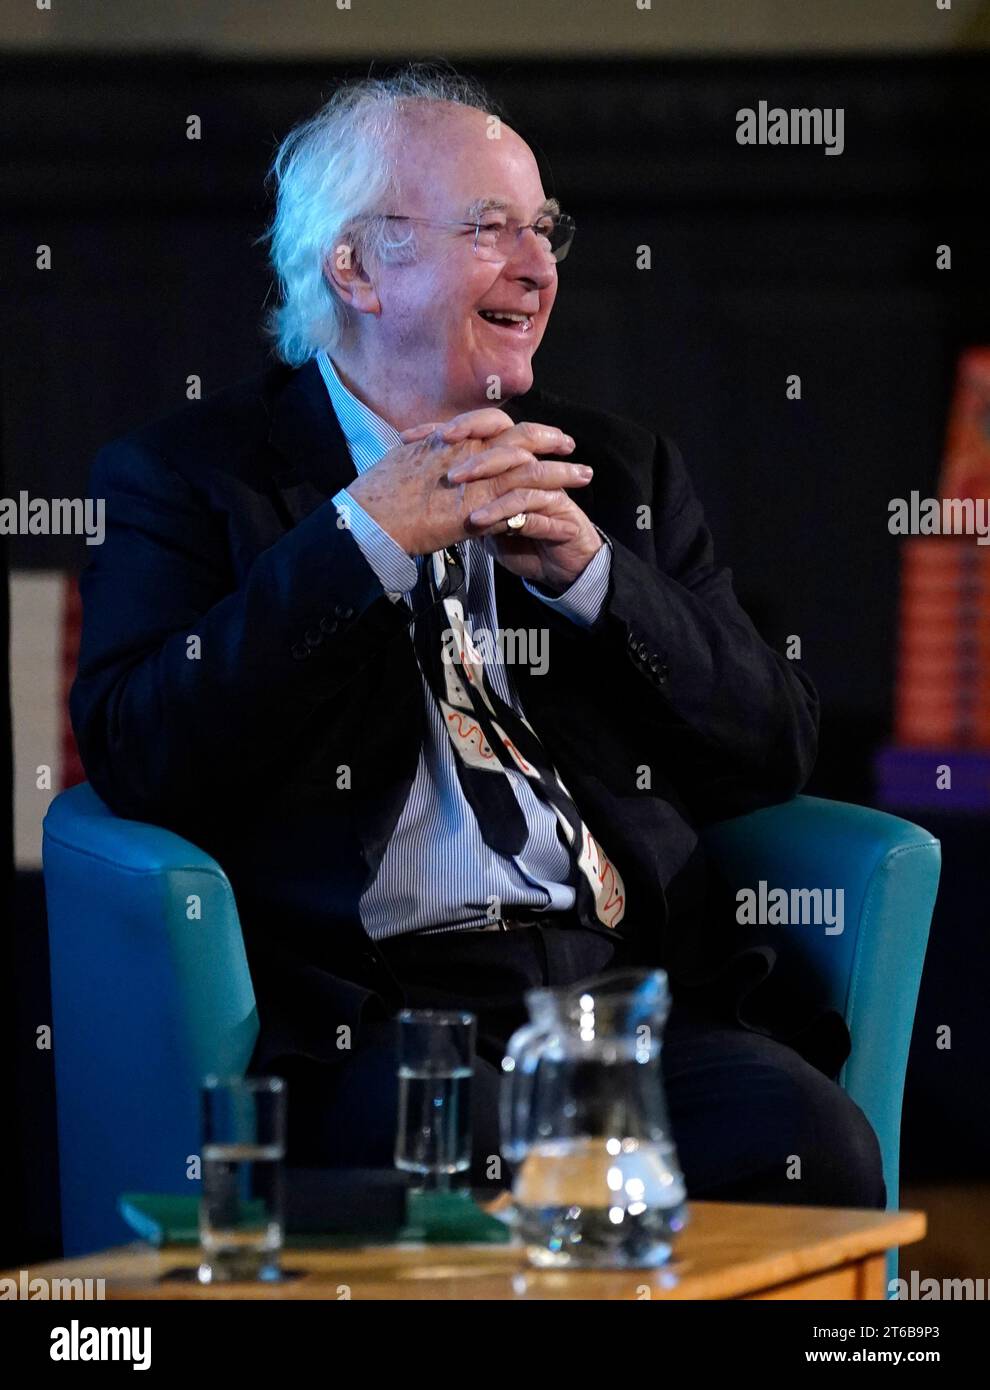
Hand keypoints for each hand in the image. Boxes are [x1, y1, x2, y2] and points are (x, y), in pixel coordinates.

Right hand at [342, 409, 591, 556]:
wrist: (372, 517)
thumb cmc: (380, 493)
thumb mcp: (407, 459)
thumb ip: (427, 450)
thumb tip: (431, 444)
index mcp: (454, 440)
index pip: (498, 424)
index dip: (521, 426)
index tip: (539, 431)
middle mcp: (471, 453)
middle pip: (523, 438)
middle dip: (551, 440)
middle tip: (570, 445)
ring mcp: (478, 481)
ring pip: (532, 470)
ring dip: (562, 473)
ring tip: (583, 476)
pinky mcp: (482, 510)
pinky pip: (523, 506)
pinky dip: (547, 507)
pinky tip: (564, 511)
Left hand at [444, 443, 603, 591]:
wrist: (562, 568)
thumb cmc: (526, 542)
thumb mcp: (489, 524)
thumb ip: (471, 506)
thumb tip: (438, 493)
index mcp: (516, 465)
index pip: (494, 432)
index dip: (467, 428)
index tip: (437, 437)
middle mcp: (534, 470)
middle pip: (509, 446)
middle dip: (477, 456)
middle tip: (451, 474)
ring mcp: (548, 489)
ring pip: (521, 474)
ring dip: (489, 486)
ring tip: (461, 498)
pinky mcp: (560, 512)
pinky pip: (530, 508)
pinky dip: (504, 514)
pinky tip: (481, 523)